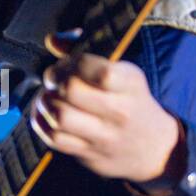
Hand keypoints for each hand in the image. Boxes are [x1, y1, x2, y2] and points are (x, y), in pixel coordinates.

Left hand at [28, 32, 182, 185]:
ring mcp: (104, 137)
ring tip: (47, 96)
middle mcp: (119, 112)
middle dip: (54, 80)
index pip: (100, 72)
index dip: (73, 63)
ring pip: (60, 116)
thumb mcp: (124, 74)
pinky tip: (45, 113)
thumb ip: (87, 53)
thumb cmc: (132, 102)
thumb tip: (53, 40)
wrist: (154, 148)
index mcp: (131, 85)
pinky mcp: (89, 155)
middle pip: (72, 91)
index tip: (67, 63)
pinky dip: (41, 122)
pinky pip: (54, 138)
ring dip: (45, 102)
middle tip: (53, 79)